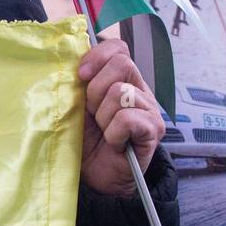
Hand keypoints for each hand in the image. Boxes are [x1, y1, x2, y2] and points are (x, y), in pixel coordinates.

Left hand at [77, 39, 164, 195]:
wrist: (96, 178)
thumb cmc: (85, 140)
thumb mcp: (77, 105)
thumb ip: (80, 82)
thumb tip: (72, 59)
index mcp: (122, 79)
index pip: (118, 48)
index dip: (97, 56)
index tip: (80, 76)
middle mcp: (140, 90)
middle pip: (121, 64)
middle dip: (97, 91)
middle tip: (93, 114)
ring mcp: (150, 109)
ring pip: (121, 93)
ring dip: (103, 116)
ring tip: (104, 132)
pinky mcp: (154, 130)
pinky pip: (127, 119)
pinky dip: (113, 133)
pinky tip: (114, 143)